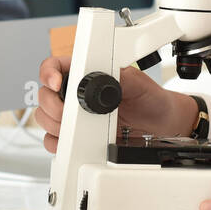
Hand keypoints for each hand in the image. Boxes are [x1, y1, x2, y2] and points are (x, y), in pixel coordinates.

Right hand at [34, 55, 197, 154]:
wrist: (165, 126)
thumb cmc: (152, 100)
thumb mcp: (137, 82)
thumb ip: (116, 77)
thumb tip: (98, 78)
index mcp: (88, 74)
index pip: (56, 67)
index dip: (49, 73)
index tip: (56, 84)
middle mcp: (78, 95)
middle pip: (45, 96)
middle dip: (52, 105)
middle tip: (68, 113)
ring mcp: (76, 117)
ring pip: (46, 119)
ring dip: (55, 124)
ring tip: (76, 126)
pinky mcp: (78, 138)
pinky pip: (55, 141)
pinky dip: (58, 142)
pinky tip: (73, 140)